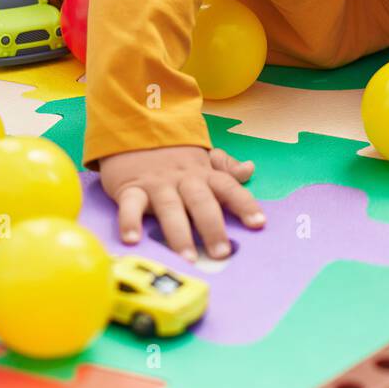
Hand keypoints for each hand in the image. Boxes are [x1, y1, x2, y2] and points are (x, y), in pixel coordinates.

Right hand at [97, 145, 264, 260]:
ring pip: (170, 208)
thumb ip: (225, 168)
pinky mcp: (130, 188)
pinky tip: (132, 240)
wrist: (134, 130)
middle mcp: (183, 179)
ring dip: (178, 234)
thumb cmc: (172, 154)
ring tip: (186, 258)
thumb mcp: (201, 158)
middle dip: (212, 227)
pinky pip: (130, 205)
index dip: (244, 204)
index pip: (228, 187)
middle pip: (201, 201)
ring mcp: (157, 184)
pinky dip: (130, 221)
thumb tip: (250, 170)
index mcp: (203, 173)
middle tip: (221, 253)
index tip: (258, 223)